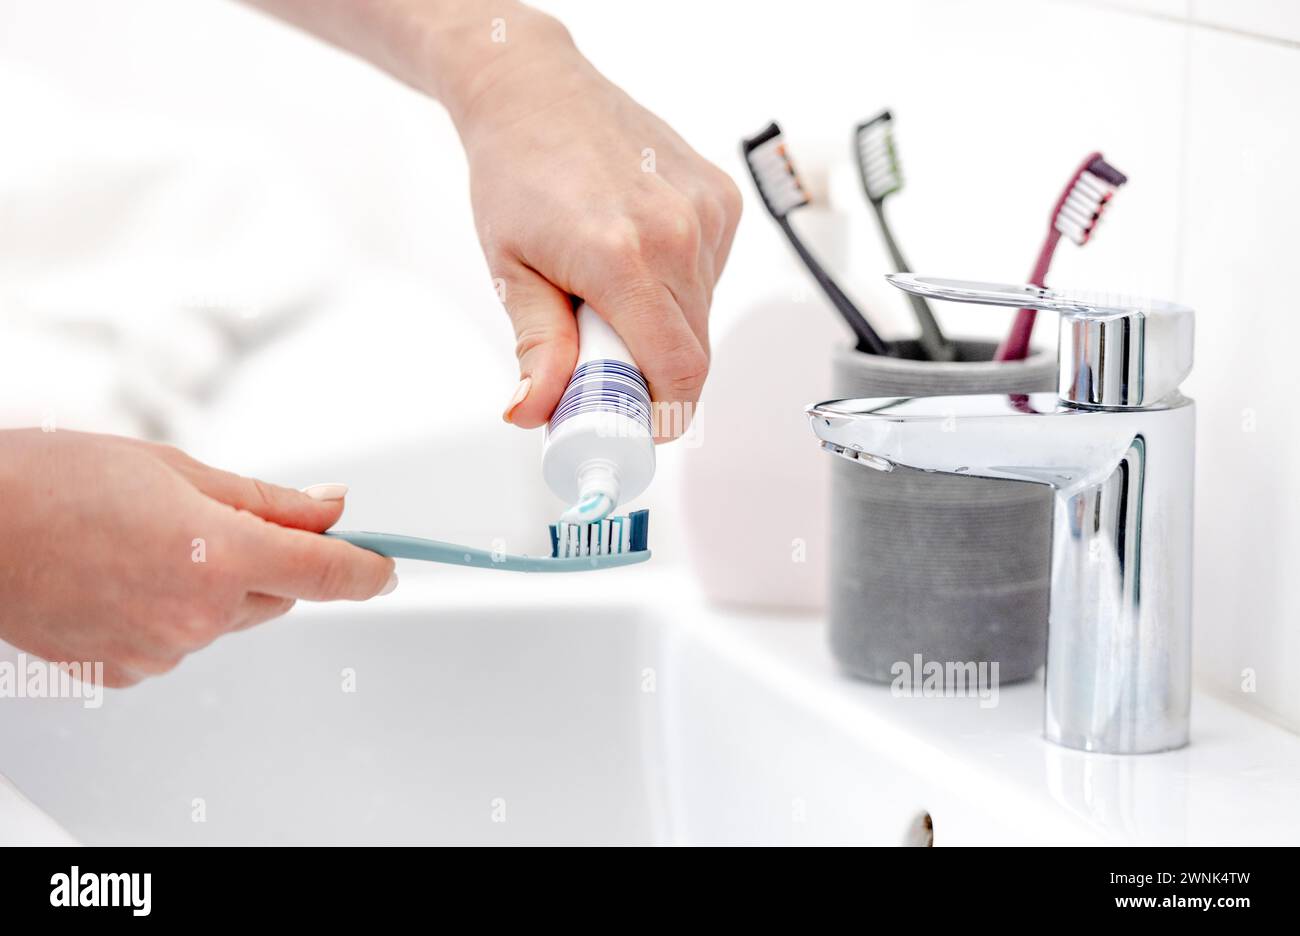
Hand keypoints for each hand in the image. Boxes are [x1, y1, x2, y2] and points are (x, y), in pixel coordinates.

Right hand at [0, 429, 395, 686]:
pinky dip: (173, 611)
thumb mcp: (177, 467)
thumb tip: (329, 506)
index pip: (328, 572)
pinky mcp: (128, 672)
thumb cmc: (54, 482)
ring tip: (149, 543)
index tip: (388, 565)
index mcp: (219, 555)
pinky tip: (127, 576)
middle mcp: (197, 614)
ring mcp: (162, 650)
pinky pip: (181, 641)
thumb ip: (267, 498)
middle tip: (215, 520)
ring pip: (230, 618)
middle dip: (271, 559)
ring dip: (217, 585)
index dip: (368, 568)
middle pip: (279, 594)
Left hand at [452, 12, 741, 436]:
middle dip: (656, 374)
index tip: (643, 425)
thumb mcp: (512, 269)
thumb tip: (534, 410)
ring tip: (613, 295)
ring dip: (666, 326)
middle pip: (694, 349)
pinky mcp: (722, 199)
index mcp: (621, 256)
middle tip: (608, 364)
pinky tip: (641, 257)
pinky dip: (681, 285)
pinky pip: (712, 274)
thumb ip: (537, 347)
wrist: (536, 92)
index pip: (678, 369)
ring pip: (704, 313)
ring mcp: (706, 212)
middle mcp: (676, 232)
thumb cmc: (518, 171)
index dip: (666, 413)